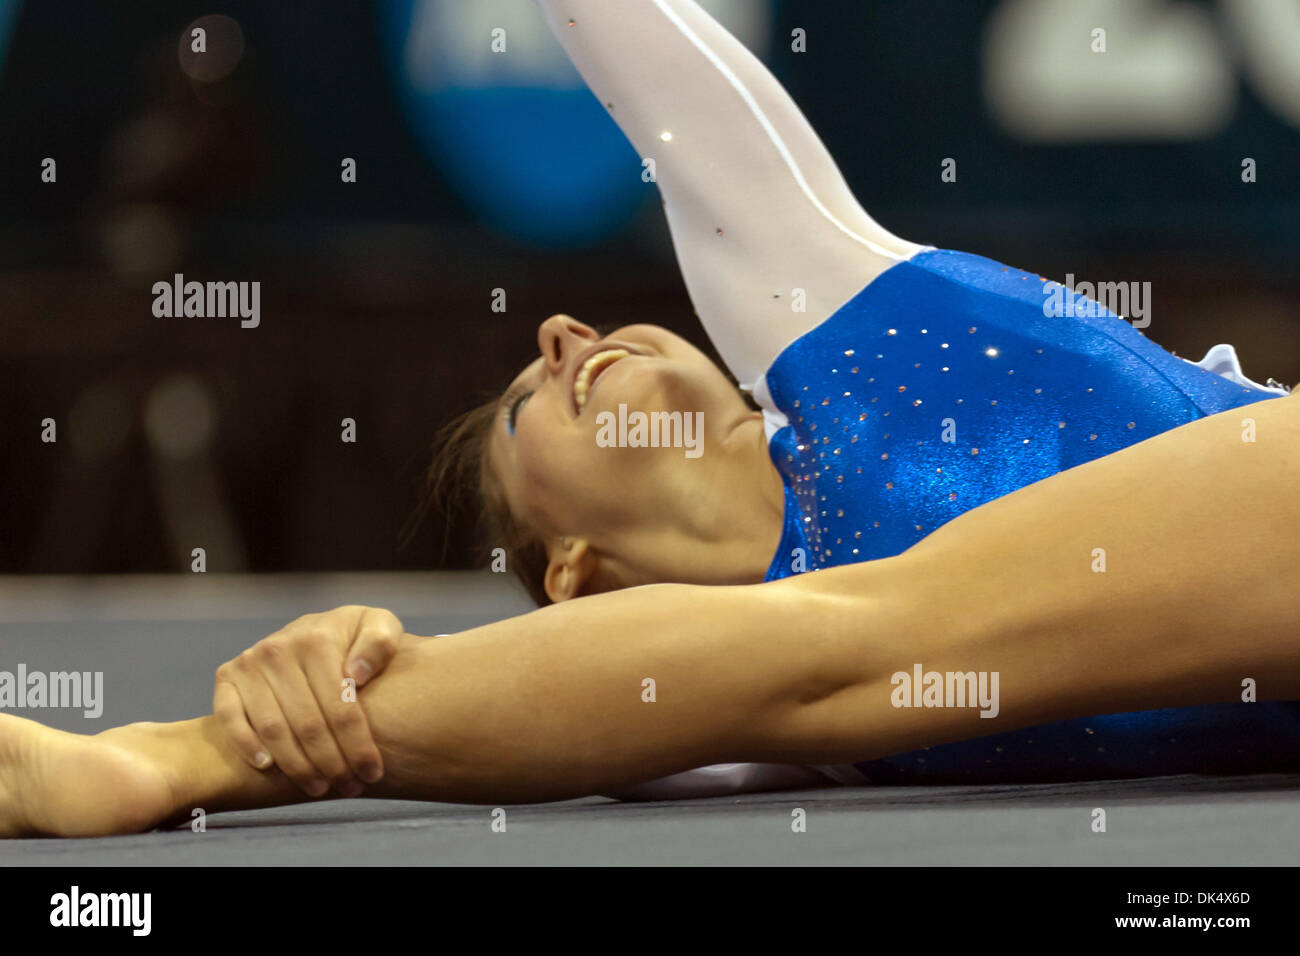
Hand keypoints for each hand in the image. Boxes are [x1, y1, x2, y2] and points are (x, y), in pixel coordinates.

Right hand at [213, 605, 403, 796]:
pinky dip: (245, 744)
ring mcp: (249, 663)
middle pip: (308, 724)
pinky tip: (267, 766)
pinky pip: (228, 717)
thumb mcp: (379, 626)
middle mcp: (279, 649)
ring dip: (297, 765)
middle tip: (349, 787)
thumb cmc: (356, 638)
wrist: (318, 630)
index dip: (358, 745)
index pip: (340, 706)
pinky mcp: (227, 677)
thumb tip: (356, 674)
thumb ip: (381, 642)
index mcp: (318, 639)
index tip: (373, 772)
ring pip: (273, 728)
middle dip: (332, 763)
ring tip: (319, 787)